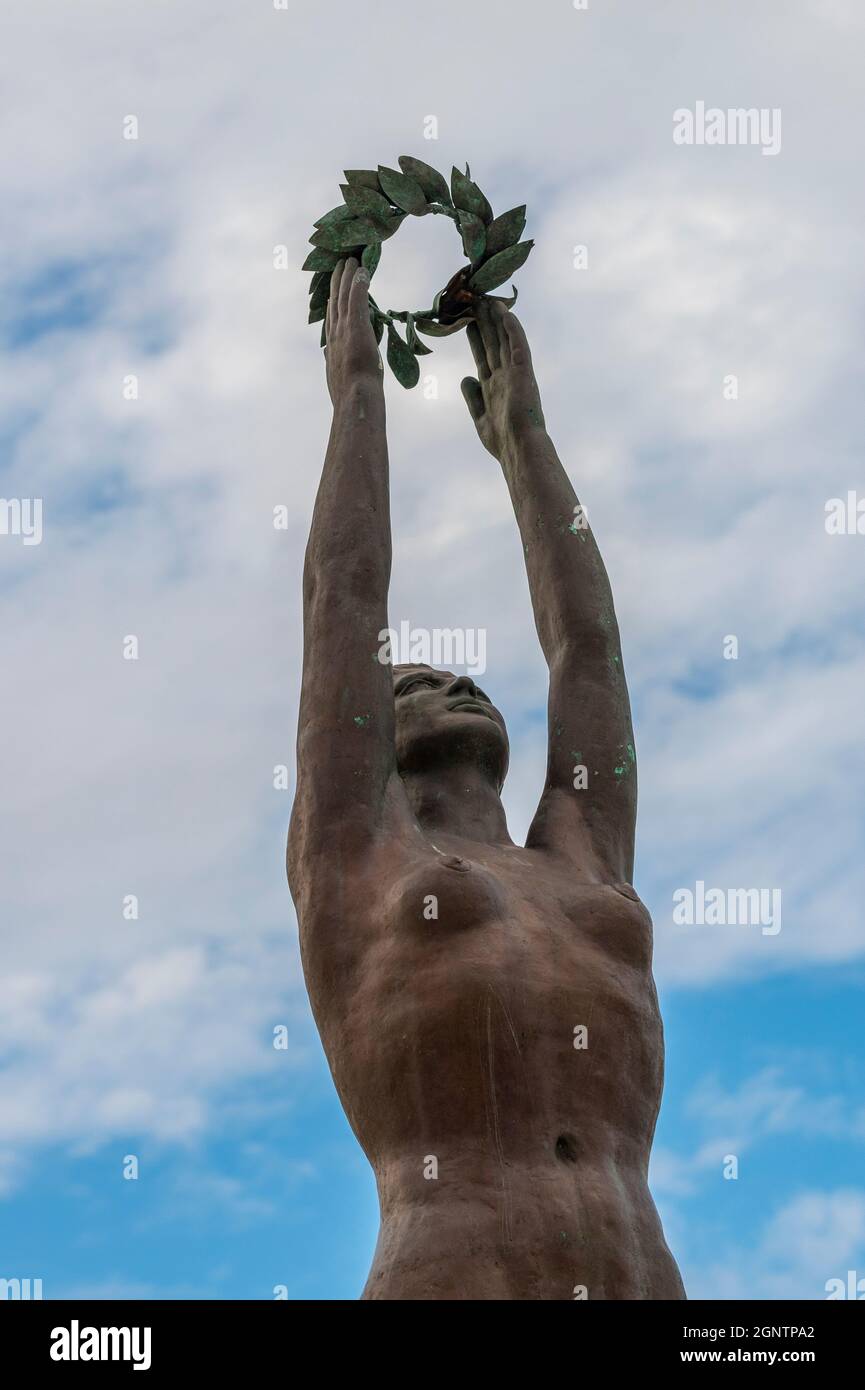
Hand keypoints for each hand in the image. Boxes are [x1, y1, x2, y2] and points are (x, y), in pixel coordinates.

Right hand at [324, 257, 381, 404]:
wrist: (353, 397)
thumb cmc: (347, 393)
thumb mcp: (335, 375)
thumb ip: (332, 360)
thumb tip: (326, 353)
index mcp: (332, 344)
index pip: (331, 317)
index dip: (331, 302)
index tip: (331, 290)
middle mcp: (335, 332)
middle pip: (334, 301)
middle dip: (337, 282)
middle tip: (340, 265)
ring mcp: (344, 328)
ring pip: (344, 295)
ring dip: (347, 276)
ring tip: (351, 261)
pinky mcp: (356, 325)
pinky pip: (357, 299)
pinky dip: (359, 283)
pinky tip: (362, 270)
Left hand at [461, 301, 545, 458]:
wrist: (519, 449)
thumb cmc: (502, 441)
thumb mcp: (480, 418)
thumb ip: (473, 398)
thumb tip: (466, 378)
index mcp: (494, 388)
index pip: (483, 356)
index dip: (475, 339)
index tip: (467, 322)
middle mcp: (504, 377)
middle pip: (492, 343)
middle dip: (484, 323)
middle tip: (476, 301)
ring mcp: (514, 373)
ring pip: (503, 339)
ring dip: (496, 319)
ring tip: (487, 299)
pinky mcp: (523, 372)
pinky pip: (517, 344)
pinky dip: (511, 328)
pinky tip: (504, 312)